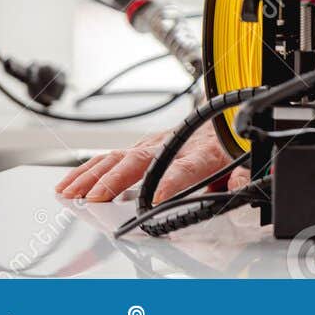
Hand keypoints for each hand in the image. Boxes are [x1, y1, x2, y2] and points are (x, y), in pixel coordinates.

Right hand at [55, 120, 244, 203]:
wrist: (227, 115)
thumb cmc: (231, 144)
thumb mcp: (245, 162)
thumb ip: (243, 176)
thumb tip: (239, 184)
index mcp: (202, 152)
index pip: (185, 167)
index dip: (170, 182)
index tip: (157, 197)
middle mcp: (173, 145)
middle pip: (141, 161)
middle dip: (117, 180)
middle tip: (96, 199)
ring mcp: (154, 144)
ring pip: (118, 158)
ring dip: (92, 176)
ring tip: (71, 194)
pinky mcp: (141, 147)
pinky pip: (109, 158)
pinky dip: (86, 171)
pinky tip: (68, 184)